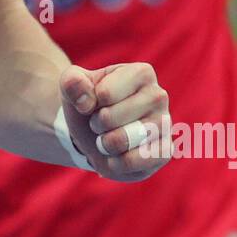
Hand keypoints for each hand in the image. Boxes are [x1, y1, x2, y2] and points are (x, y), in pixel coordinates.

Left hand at [60, 62, 169, 181]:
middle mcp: (158, 95)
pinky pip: (135, 162)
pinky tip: (118, 156)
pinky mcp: (165, 151)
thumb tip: (85, 102)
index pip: (104, 94)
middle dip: (95, 125)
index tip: (95, 102)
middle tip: (101, 123)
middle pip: (109, 118)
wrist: (94, 132)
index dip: (90, 103)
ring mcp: (165, 124)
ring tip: (109, 138)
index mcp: (140, 73)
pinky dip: (117, 164)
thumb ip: (72, 82)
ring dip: (105, 144)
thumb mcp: (72, 85)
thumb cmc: (88, 102)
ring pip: (122, 141)